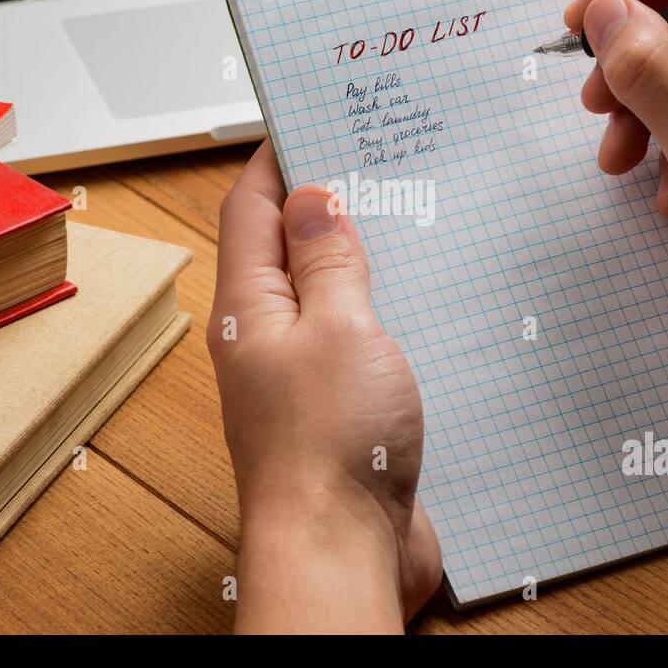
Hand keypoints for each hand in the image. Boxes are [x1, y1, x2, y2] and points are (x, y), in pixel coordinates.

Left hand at [207, 141, 441, 632]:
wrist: (341, 552)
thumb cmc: (329, 448)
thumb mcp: (339, 327)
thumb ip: (328, 260)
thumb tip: (312, 197)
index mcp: (250, 307)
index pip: (251, 209)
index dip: (276, 158)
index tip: (310, 115)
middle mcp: (267, 337)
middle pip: (283, 248)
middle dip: (320, 199)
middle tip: (368, 156)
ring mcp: (302, 375)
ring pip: (323, 294)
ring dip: (352, 254)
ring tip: (398, 213)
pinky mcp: (339, 409)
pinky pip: (354, 339)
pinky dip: (378, 308)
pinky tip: (416, 298)